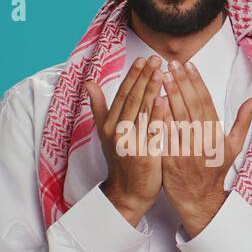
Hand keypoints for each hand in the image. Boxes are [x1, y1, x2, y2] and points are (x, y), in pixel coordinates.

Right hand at [83, 55, 165, 227]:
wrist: (127, 192)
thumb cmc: (121, 160)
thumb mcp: (105, 133)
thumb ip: (99, 106)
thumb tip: (88, 82)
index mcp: (109, 125)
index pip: (122, 94)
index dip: (132, 76)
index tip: (142, 59)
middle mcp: (118, 132)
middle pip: (132, 99)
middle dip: (144, 77)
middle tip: (156, 59)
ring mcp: (130, 143)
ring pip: (142, 111)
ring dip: (151, 89)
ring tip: (161, 71)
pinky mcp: (144, 155)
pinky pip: (152, 132)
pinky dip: (157, 115)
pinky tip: (163, 99)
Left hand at [158, 59, 251, 237]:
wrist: (199, 200)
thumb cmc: (215, 171)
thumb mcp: (234, 147)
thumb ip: (242, 122)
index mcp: (217, 136)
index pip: (206, 103)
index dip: (197, 82)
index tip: (189, 65)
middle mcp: (203, 142)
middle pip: (191, 106)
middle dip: (181, 83)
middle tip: (172, 64)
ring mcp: (186, 152)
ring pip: (177, 118)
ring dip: (169, 95)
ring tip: (161, 76)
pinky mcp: (170, 161)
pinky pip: (164, 136)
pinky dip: (159, 119)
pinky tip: (153, 102)